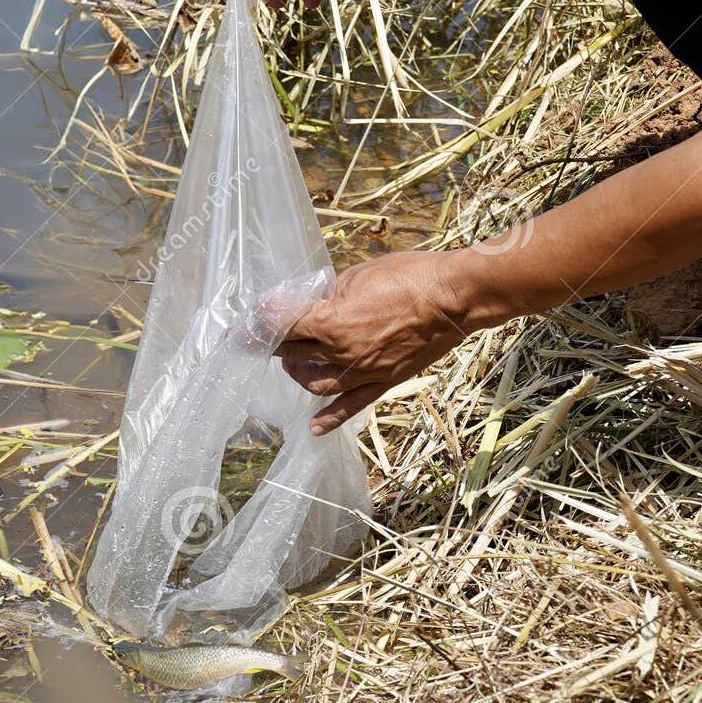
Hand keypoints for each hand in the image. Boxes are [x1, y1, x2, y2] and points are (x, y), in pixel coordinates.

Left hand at [275, 250, 484, 434]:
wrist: (453, 299)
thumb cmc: (408, 277)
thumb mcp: (358, 274)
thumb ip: (330, 292)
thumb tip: (314, 300)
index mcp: (332, 322)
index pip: (283, 324)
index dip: (260, 320)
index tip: (248, 318)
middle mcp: (342, 353)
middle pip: (292, 352)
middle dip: (271, 343)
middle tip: (259, 337)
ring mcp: (362, 372)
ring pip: (314, 382)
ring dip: (296, 372)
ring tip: (292, 361)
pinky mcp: (383, 382)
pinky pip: (351, 406)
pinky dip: (330, 419)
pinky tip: (314, 428)